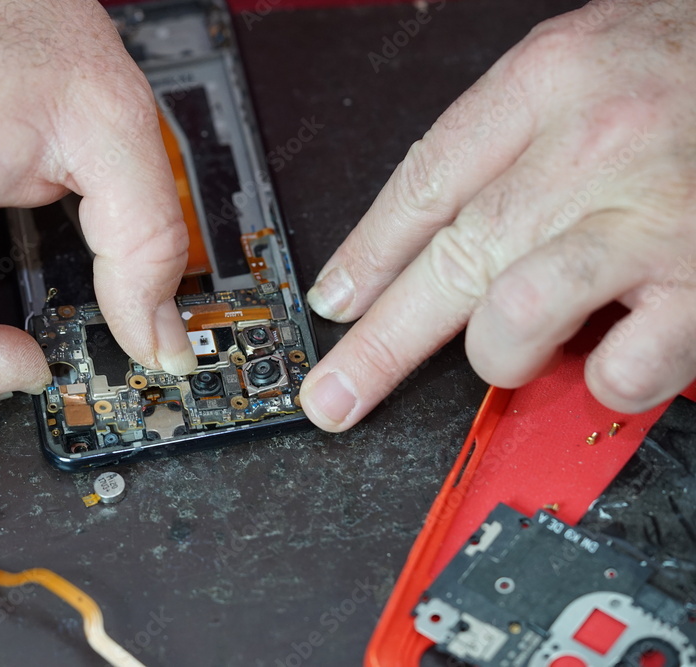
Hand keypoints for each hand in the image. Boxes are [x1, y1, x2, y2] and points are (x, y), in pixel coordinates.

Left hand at [300, 0, 695, 431]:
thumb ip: (513, 140)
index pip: (424, 181)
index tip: (335, 304)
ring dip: (501, 354)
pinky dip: (607, 380)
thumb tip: (434, 238)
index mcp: (549, 81)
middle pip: (450, 258)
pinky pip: (624, 368)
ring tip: (515, 349)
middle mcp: (592, 145)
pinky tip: (614, 357)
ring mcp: (652, 215)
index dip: (366, 256)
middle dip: (379, 345)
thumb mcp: (587, 64)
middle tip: (336, 393)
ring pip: (516, 315)